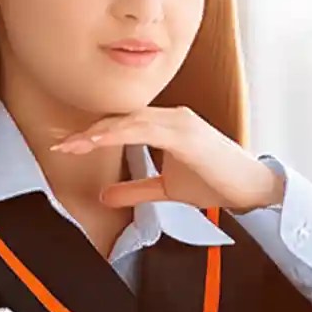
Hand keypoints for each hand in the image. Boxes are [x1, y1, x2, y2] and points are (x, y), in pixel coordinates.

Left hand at [52, 106, 283, 212]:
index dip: (95, 133)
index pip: (123, 123)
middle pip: (121, 117)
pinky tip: (97, 142)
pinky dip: (118, 133)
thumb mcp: (166, 189)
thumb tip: (105, 195)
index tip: (69, 146)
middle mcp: (172, 117)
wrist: (250, 190)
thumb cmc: (216, 183)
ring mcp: (179, 122)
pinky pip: (144, 128)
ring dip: (98, 132)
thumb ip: (136, 189)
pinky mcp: (185, 133)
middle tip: (61, 144)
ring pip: (129, 120)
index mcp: (168, 125)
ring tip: (72, 145)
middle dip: (89, 131)